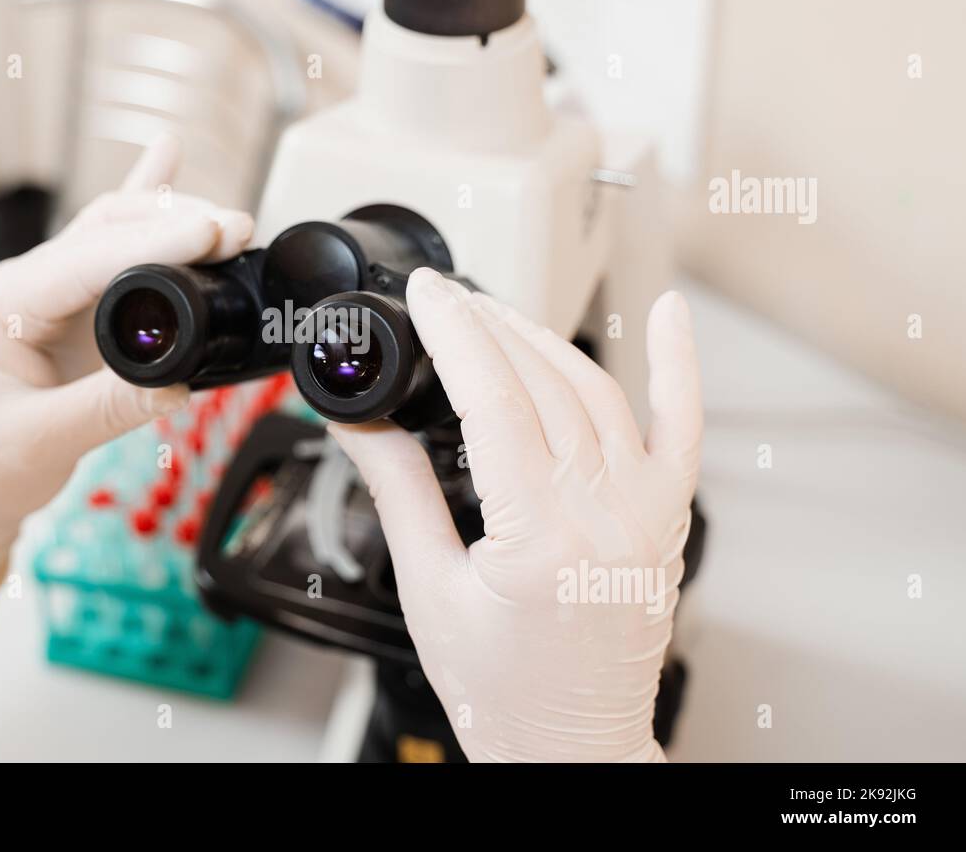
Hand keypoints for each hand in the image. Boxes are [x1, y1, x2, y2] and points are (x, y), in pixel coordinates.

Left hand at [0, 136, 253, 604]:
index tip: (212, 235)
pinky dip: (142, 205)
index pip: (85, 260)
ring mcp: (49, 293)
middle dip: (173, 223)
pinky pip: (112, 245)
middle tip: (236, 230)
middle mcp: (23, 287)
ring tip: (227, 220)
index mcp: (2, 306)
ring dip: (170, 218)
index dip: (154, 243)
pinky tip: (166, 157)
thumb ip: (109, 409)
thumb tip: (178, 383)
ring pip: (113, 231)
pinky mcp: (73, 308)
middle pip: (104, 229)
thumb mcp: (44, 442)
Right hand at [330, 268, 701, 761]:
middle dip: (488, 326)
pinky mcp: (667, 519)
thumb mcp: (429, 589)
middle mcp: (604, 517)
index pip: (492, 400)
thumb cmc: (502, 692)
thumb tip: (359, 423)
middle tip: (448, 299)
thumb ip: (397, 492)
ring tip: (498, 314)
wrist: (569, 749)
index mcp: (539, 537)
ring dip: (545, 339)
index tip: (429, 293)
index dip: (455, 333)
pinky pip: (682, 427)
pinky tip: (669, 315)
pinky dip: (677, 367)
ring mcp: (645, 514)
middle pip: (543, 383)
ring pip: (597, 391)